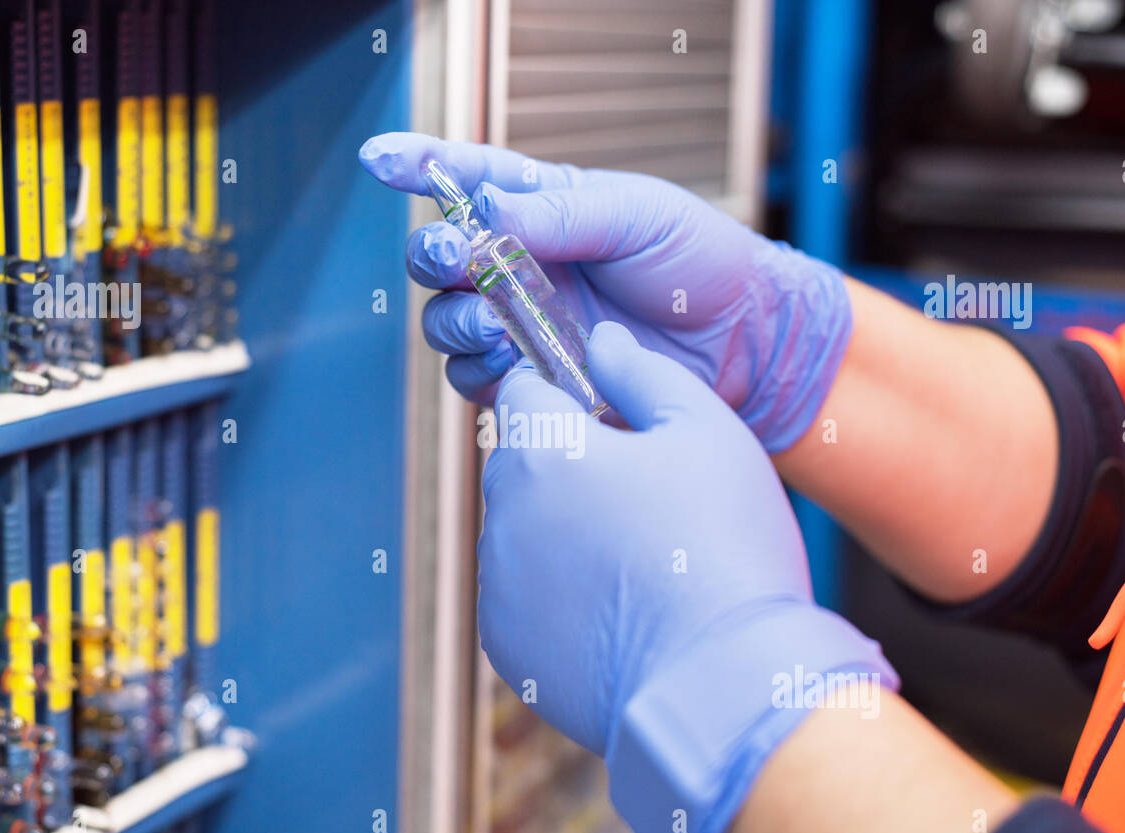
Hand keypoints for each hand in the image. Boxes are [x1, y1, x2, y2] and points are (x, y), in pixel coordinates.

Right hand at [358, 132, 850, 452]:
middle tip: (457, 261)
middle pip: (438, 260)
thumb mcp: (637, 215)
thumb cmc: (698, 262)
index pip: (466, 179)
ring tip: (496, 321)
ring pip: (446, 323)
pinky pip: (477, 378)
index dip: (419, 167)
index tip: (380, 161)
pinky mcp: (536, 379)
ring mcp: (524, 325)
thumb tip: (485, 212)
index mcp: (543, 209)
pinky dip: (482, 371)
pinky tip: (513, 362)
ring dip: (455, 320)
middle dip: (433, 256)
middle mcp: (521, 267)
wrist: (744, 342)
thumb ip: (561, 214)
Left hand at [477, 322, 896, 832]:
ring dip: (563, 532)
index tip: (614, 424)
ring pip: (523, 531)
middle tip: (646, 499)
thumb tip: (601, 343)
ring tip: (642, 563)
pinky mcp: (505, 645)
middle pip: (523, 463)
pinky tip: (621, 610)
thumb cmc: (723, 548)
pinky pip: (525, 596)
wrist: (721, 685)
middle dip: (570, 467)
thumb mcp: (705, 429)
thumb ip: (642, 372)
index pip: (523, 388)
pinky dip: (559, 595)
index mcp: (540, 449)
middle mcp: (499, 514)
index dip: (570, 396)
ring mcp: (497, 585)